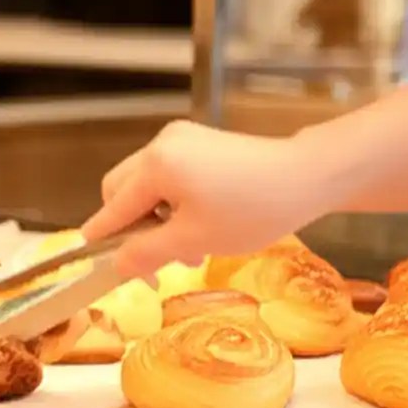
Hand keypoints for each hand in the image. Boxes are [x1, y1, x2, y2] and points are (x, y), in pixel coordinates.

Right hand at [82, 121, 330, 278]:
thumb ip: (145, 253)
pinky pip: (167, 175)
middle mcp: (159, 145)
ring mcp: (180, 139)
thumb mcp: (194, 240)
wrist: (309, 176)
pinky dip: (172, 202)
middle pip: (120, 191)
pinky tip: (197, 223)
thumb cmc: (253, 209)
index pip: (111, 209)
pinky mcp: (199, 142)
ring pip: (145, 185)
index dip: (103, 242)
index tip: (97, 267)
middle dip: (130, 228)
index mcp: (154, 166)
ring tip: (187, 248)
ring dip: (154, 219)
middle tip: (155, 261)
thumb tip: (116, 265)